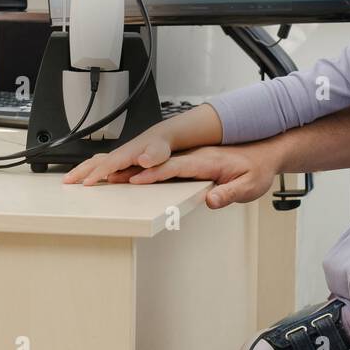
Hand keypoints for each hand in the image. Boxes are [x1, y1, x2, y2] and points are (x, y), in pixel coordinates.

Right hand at [63, 126, 174, 185]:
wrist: (160, 138)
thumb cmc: (160, 147)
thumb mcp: (160, 152)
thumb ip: (153, 157)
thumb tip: (143, 160)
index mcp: (125, 154)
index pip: (108, 165)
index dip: (96, 174)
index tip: (86, 183)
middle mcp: (117, 154)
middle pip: (94, 163)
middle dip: (79, 171)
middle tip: (66, 181)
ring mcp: (115, 157)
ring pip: (94, 162)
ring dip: (79, 170)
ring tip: (68, 179)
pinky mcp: (116, 160)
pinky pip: (98, 164)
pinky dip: (87, 169)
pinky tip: (84, 175)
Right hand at [73, 141, 279, 208]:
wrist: (265, 149)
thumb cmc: (256, 167)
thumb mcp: (251, 184)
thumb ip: (231, 193)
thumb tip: (211, 200)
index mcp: (202, 159)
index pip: (169, 166)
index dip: (148, 173)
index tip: (128, 180)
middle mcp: (186, 154)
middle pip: (143, 159)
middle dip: (114, 168)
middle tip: (88, 178)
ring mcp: (177, 155)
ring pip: (136, 158)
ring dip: (109, 166)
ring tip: (83, 176)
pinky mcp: (174, 159)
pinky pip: (139, 162)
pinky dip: (119, 167)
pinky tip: (104, 175)